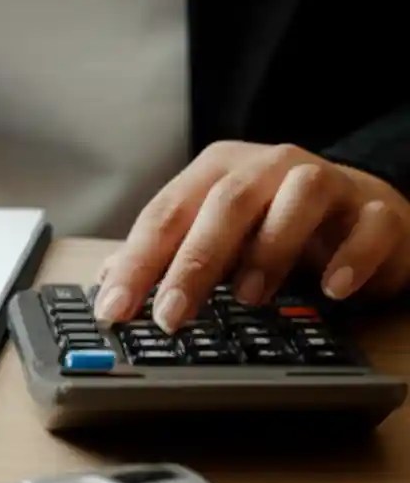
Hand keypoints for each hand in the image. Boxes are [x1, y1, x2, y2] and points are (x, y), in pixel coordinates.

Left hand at [95, 142, 409, 332]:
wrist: (364, 209)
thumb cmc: (274, 225)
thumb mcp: (215, 236)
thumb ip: (165, 254)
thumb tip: (105, 282)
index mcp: (218, 171)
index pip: (166, 214)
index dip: (136, 262)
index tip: (113, 309)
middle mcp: (270, 167)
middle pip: (225, 203)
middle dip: (193, 261)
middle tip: (171, 314)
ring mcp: (328, 183)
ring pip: (298, 200)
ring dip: (270, 250)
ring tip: (249, 297)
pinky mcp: (377, 211)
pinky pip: (368, 227)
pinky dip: (351, 258)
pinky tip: (332, 290)